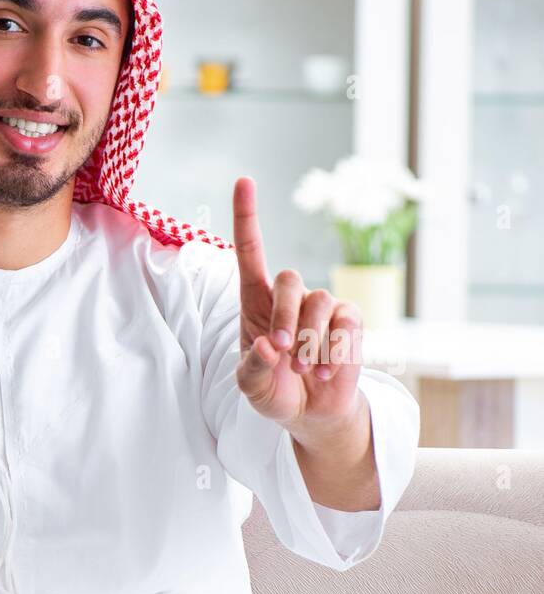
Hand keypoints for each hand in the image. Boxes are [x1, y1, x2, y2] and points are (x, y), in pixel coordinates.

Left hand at [232, 175, 363, 430]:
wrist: (309, 413)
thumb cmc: (273, 391)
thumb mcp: (251, 387)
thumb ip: (252, 368)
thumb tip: (268, 346)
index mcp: (255, 302)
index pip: (251, 251)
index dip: (247, 216)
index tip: (244, 180)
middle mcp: (289, 297)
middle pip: (288, 279)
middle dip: (285, 316)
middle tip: (283, 350)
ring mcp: (323, 306)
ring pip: (319, 301)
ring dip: (311, 339)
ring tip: (305, 370)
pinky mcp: (350, 320)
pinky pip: (346, 323)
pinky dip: (334, 351)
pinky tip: (325, 373)